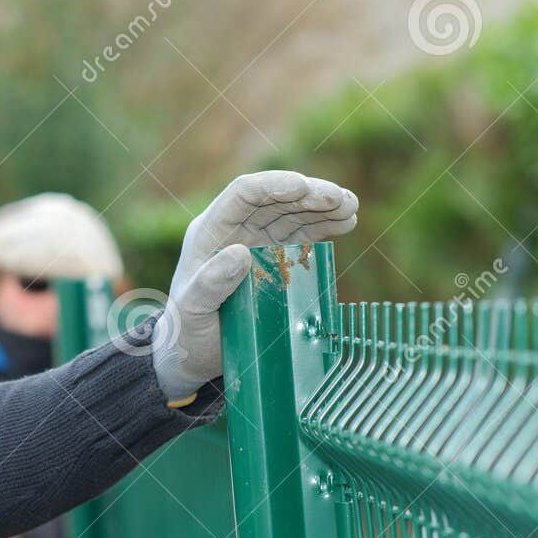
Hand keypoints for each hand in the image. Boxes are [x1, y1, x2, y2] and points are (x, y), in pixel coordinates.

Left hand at [151, 171, 357, 401]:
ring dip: (323, 207)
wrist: (195, 351)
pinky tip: (346, 222)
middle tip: (339, 199)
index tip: (302, 187)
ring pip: (294, 214)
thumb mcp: (192, 309)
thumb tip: (242, 252)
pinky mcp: (276, 261)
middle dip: (308, 195)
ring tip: (351, 208)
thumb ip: (210, 284)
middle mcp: (237, 230)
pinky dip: (325, 228)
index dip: (273, 186)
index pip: (242, 194)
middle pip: (275, 200)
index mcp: (211, 231)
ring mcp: (259, 244)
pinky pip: (303, 236)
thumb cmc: (186, 329)